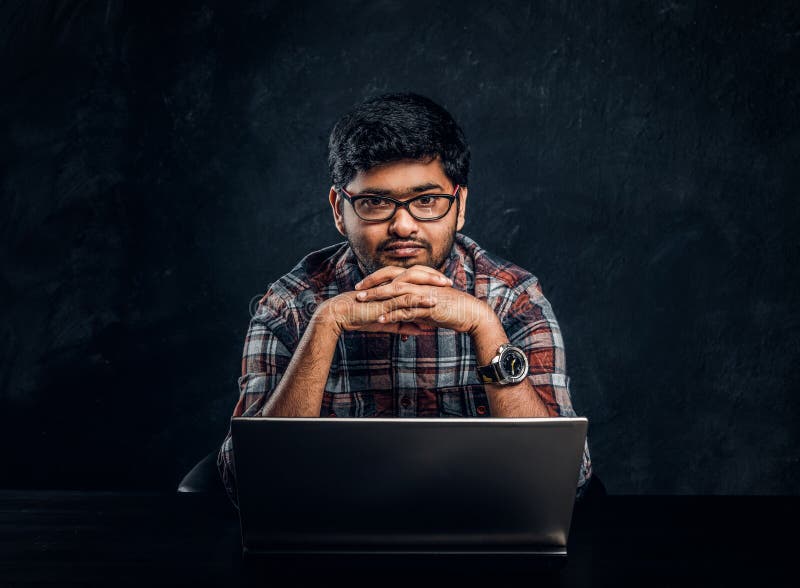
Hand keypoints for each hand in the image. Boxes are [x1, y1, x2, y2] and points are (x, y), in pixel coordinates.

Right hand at [315, 288, 437, 336]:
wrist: (341, 315)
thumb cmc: (361, 317)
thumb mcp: (387, 323)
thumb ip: (405, 325)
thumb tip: (422, 331)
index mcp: (390, 286)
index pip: (413, 279)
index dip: (429, 279)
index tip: (444, 284)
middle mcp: (390, 285)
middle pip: (416, 276)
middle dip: (434, 277)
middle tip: (449, 281)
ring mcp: (387, 291)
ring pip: (413, 285)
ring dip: (431, 285)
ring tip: (446, 288)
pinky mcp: (384, 301)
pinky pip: (405, 298)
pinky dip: (420, 299)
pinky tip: (432, 301)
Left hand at [353, 264, 496, 334]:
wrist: (471, 314)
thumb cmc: (451, 309)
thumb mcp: (429, 304)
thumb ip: (415, 305)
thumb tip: (404, 313)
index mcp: (420, 279)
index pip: (394, 273)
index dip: (377, 277)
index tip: (362, 284)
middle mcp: (421, 283)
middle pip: (391, 278)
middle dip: (373, 283)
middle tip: (357, 290)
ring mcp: (425, 293)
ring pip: (397, 292)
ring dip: (378, 296)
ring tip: (362, 302)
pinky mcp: (429, 306)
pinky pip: (408, 309)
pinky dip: (393, 314)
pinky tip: (381, 319)